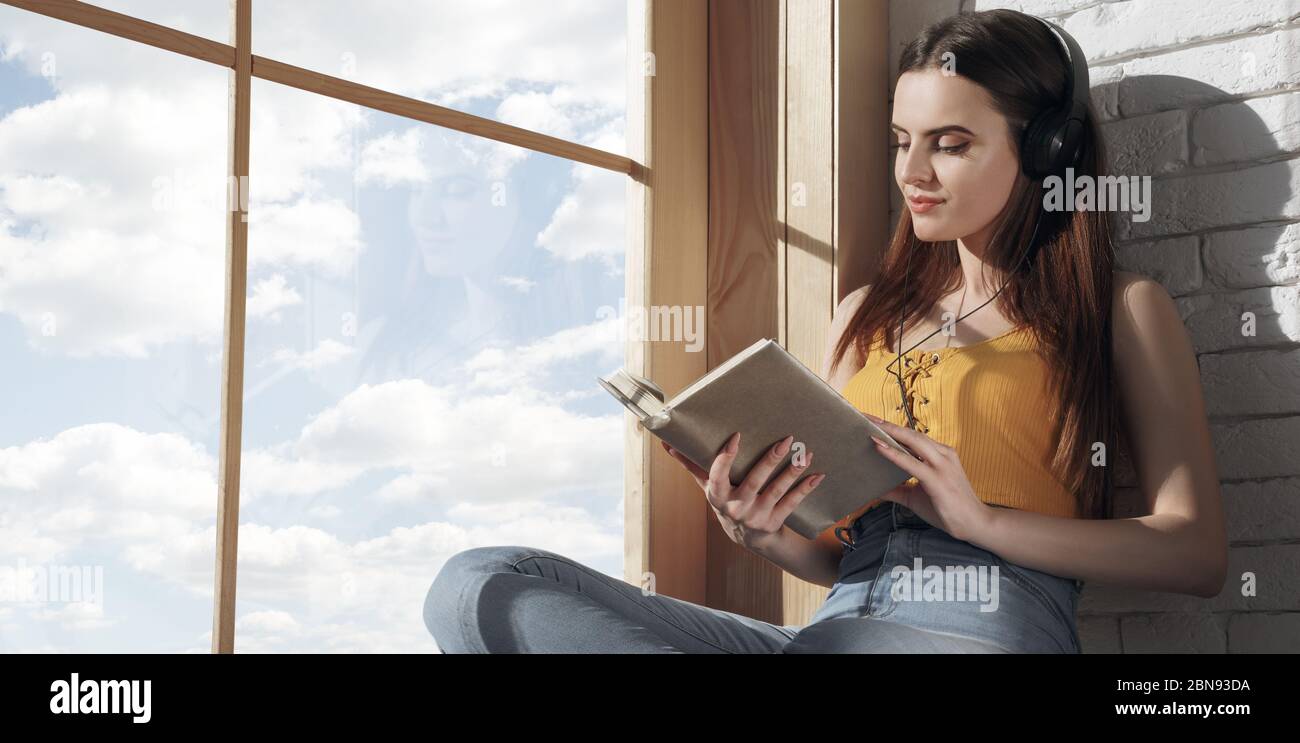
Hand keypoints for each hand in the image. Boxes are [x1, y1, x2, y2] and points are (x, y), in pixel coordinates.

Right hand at [661, 433, 825, 549]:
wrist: (748, 538)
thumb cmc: (726, 501)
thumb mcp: (708, 487)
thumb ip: (692, 465)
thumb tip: (667, 445)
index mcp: (717, 496)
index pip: (717, 476)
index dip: (725, 458)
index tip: (737, 437)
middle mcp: (736, 508)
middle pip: (754, 481)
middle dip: (770, 460)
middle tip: (786, 440)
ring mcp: (756, 517)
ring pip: (776, 492)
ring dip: (792, 472)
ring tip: (806, 454)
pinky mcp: (774, 523)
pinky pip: (791, 504)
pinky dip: (805, 489)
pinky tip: (818, 475)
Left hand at [864, 412, 991, 542]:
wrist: (975, 524)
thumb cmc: (948, 509)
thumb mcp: (917, 497)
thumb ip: (898, 490)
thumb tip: (875, 489)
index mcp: (940, 454)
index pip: (913, 437)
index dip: (893, 428)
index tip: (873, 421)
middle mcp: (943, 454)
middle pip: (911, 434)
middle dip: (888, 424)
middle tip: (865, 416)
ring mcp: (942, 465)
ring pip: (914, 441)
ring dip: (890, 432)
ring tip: (869, 425)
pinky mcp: (938, 480)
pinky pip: (912, 463)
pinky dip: (894, 454)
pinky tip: (879, 447)